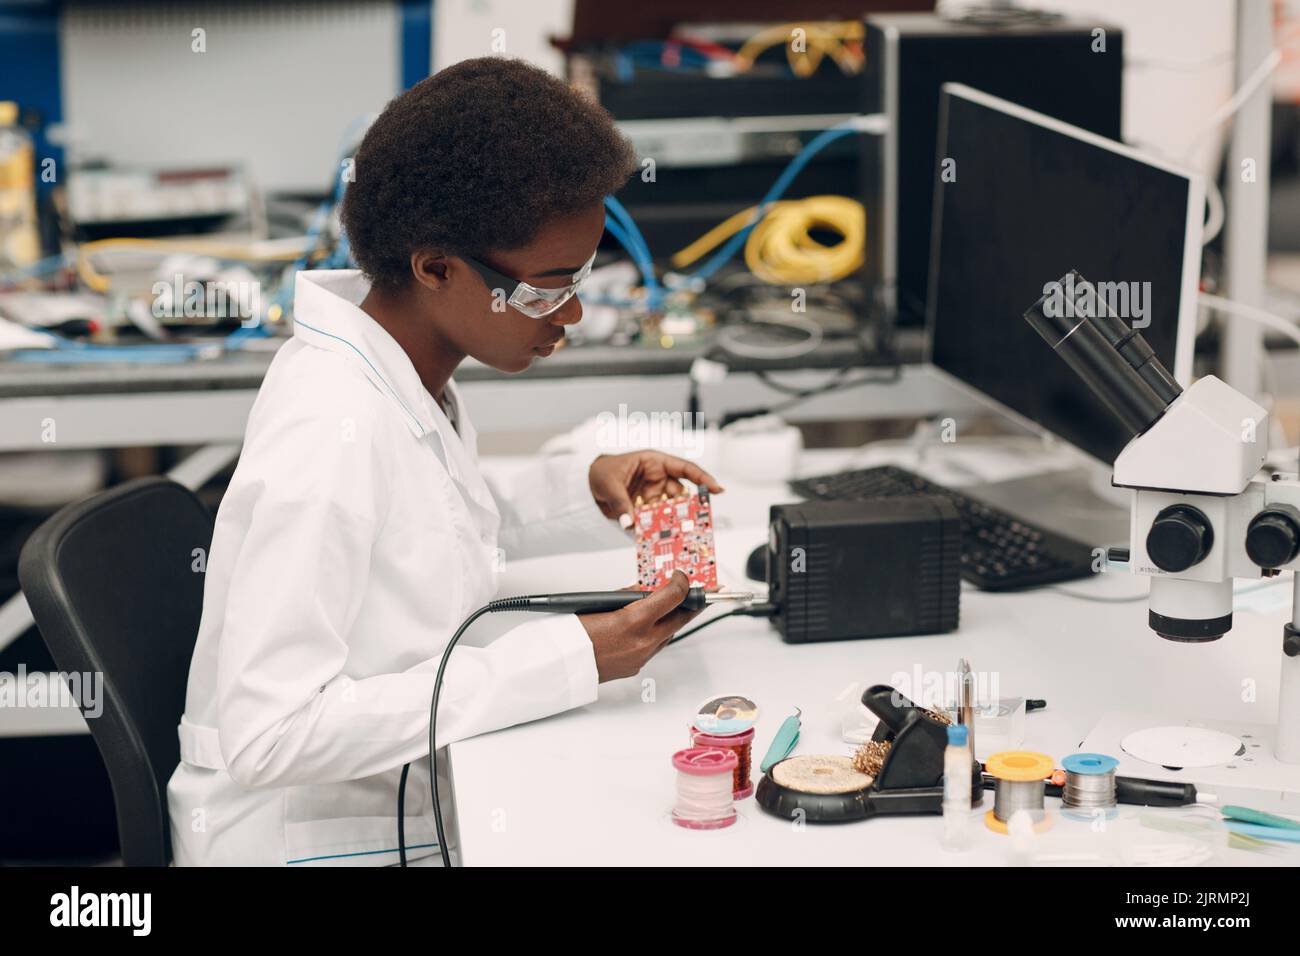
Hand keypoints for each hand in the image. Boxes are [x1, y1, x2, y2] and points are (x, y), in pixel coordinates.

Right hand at [578, 571, 701, 681]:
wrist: (560, 664)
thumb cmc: (572, 634)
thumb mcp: (600, 604)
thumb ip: (627, 597)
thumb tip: (644, 592)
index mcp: (633, 621)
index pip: (673, 596)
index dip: (681, 582)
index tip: (680, 576)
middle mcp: (642, 641)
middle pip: (680, 618)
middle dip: (691, 603)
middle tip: (699, 594)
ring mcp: (641, 656)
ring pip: (669, 634)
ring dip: (674, 620)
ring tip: (677, 608)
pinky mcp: (636, 667)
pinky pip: (655, 647)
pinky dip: (657, 634)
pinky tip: (653, 627)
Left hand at [589, 450, 723, 527]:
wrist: (585, 484)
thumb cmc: (600, 472)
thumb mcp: (609, 484)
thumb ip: (620, 503)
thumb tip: (630, 523)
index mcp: (654, 463)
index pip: (685, 468)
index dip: (703, 478)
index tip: (717, 489)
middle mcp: (658, 479)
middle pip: (681, 495)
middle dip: (689, 509)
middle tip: (697, 521)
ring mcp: (653, 496)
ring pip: (670, 511)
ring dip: (673, 522)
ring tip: (676, 534)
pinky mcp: (646, 510)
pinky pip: (656, 521)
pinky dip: (658, 530)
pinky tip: (659, 539)